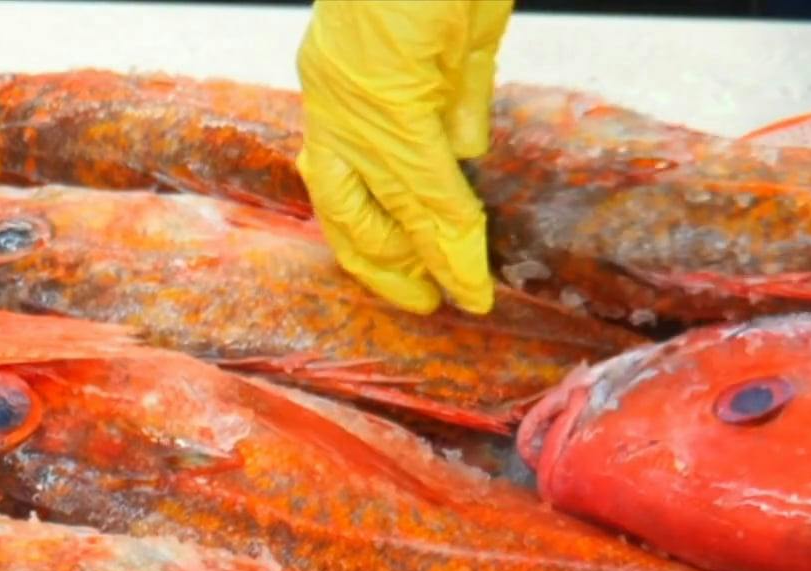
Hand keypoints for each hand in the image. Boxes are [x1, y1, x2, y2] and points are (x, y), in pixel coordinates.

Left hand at [296, 0, 512, 314]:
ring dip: (417, 259)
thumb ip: (457, 91)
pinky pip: (424, 186)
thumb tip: (465, 148)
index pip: (352, 171)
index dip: (382, 227)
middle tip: (419, 300)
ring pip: (382, 205)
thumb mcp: (460, 30)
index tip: (417, 268)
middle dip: (382, 260)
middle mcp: (339, 94)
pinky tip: (470, 276)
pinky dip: (451, 239)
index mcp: (347, 73)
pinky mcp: (396, 100)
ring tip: (449, 297)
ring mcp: (359, 99)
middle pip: (346, 203)